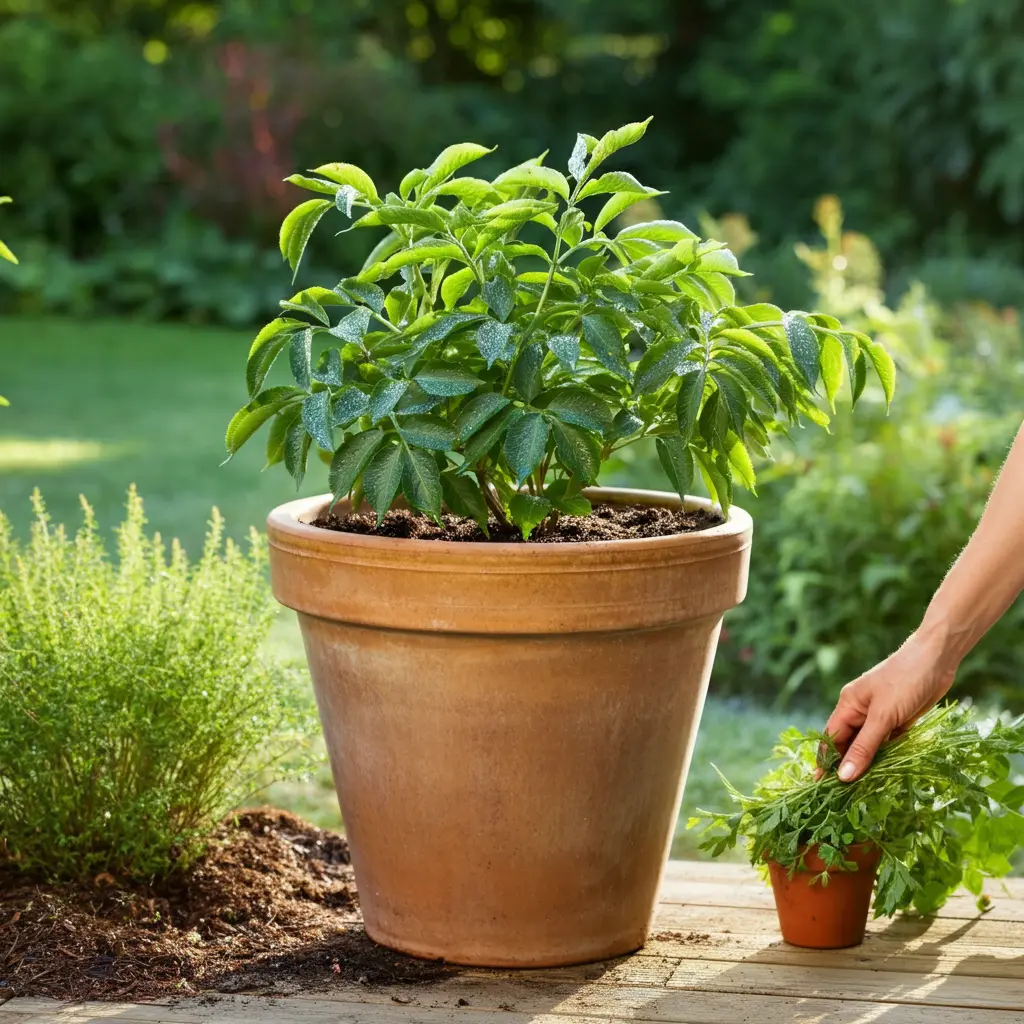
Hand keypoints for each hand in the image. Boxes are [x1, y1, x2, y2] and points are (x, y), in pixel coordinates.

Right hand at [824, 629, 956, 781]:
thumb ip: (865, 747)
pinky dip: (886, 758)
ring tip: (864, 791)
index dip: (826, 761)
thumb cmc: (905, 681)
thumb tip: (844, 776)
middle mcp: (860, 711)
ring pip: (868, 746)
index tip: (820, 785)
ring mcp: (880, 716)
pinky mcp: (898, 720)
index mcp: (848, 705)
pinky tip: (886, 774)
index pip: (832, 738)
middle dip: (846, 766)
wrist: (937, 660)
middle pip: (849, 744)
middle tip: (845, 796)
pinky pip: (887, 744)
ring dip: (867, 765)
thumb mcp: (883, 716)